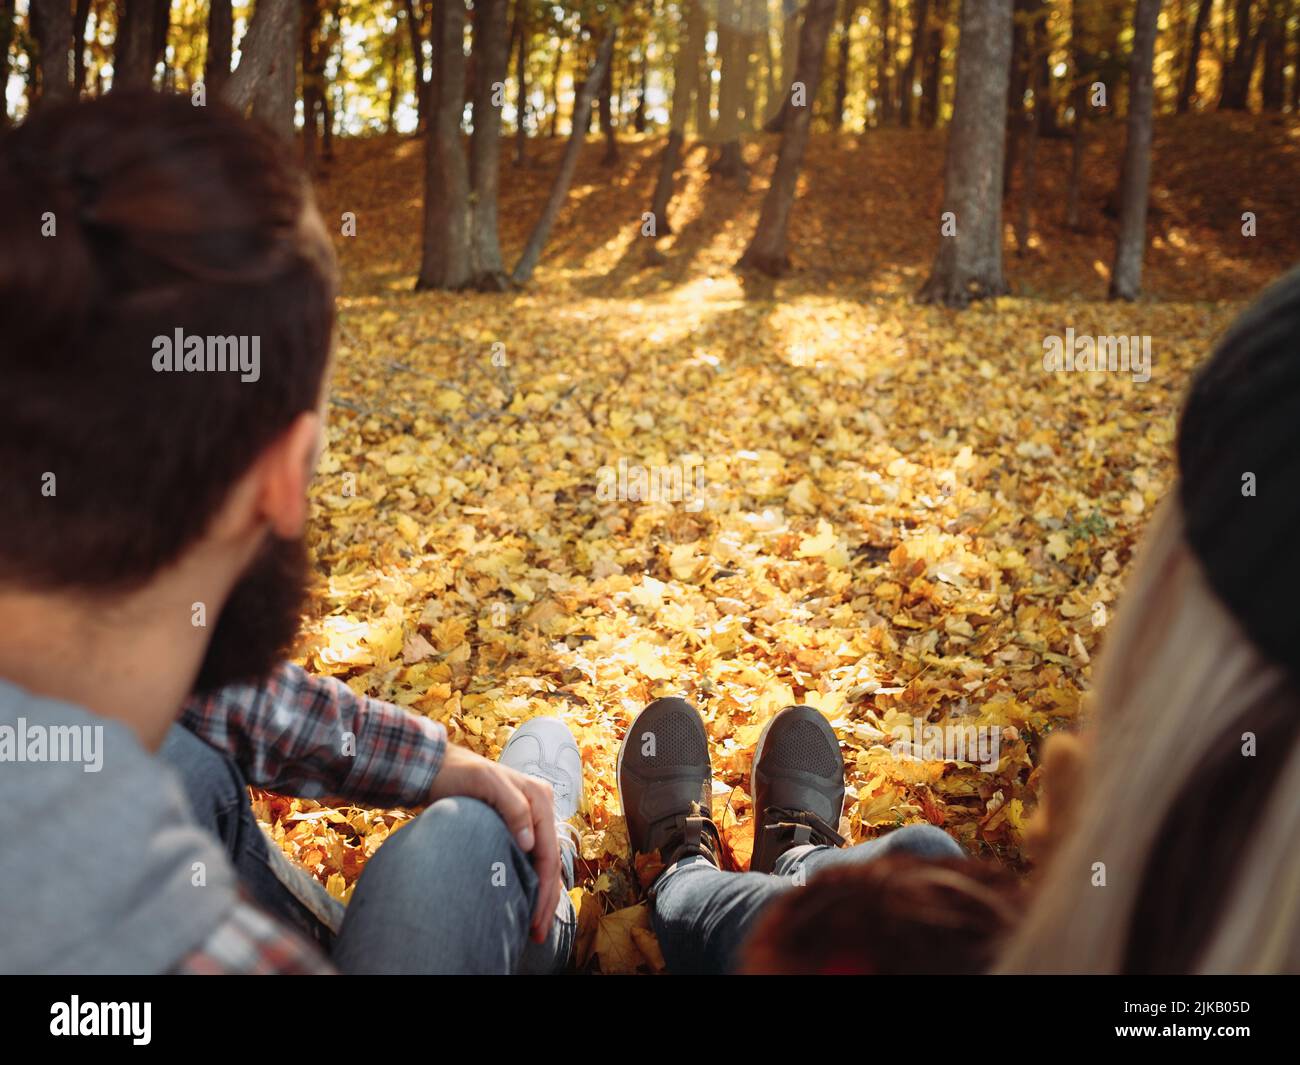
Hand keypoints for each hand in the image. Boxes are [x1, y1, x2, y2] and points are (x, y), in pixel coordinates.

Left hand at [428, 743, 560, 942]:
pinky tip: (526, 902)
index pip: (548, 850)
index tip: (535, 917)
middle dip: (546, 899)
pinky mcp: (517, 827)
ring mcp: (530, 818)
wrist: (438, 767)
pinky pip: (531, 859)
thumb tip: (530, 843)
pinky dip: (532, 883)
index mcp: (539, 797)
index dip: (545, 887)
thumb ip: (513, 807)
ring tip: (533, 928)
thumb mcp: (486, 782)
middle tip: (535, 933)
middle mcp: (540, 808)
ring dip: (541, 895)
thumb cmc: (460, 773)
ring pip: (543, 864)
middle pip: (550, 861)